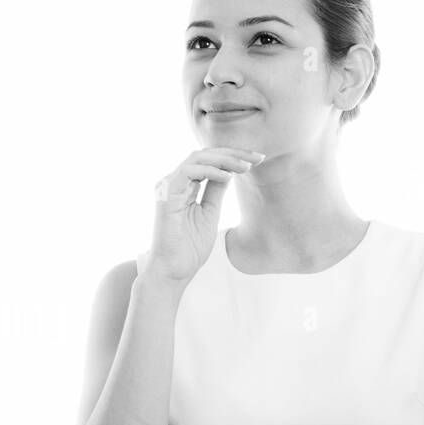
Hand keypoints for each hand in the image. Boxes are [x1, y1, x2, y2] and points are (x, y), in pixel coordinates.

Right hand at [147, 147, 266, 283]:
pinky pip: (188, 171)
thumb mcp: (210, 213)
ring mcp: (168, 186)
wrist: (173, 271)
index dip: (233, 157)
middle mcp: (174, 182)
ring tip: (245, 166)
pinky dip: (210, 171)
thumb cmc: (189, 248)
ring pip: (197, 158)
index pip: (209, 161)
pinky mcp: (166, 194)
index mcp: (184, 187)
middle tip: (257, 157)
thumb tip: (228, 171)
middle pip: (205, 154)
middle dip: (233, 153)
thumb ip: (215, 191)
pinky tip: (228, 176)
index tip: (257, 159)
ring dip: (225, 159)